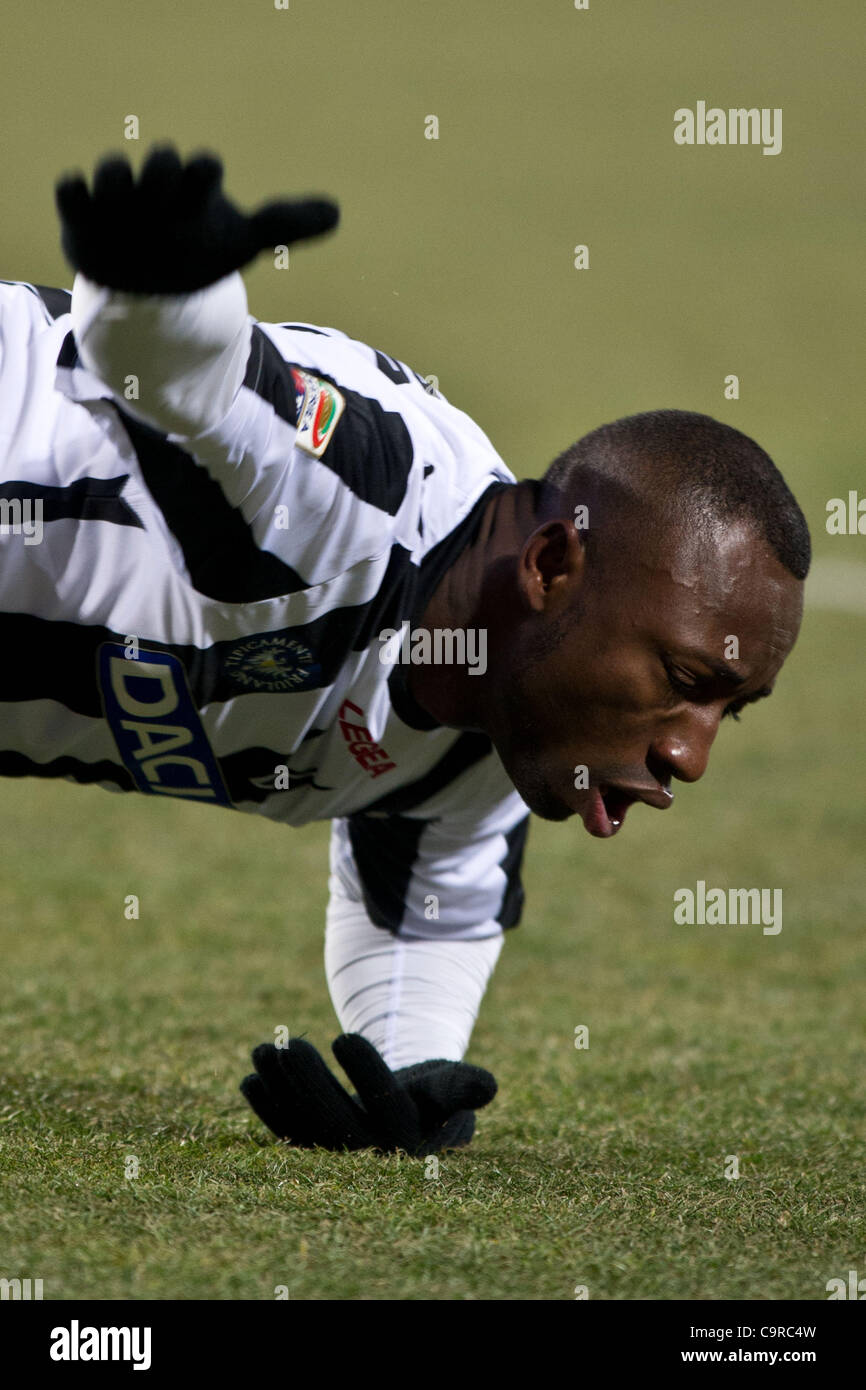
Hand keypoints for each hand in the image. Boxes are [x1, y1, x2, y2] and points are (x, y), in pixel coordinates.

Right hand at [55, 144, 338, 292]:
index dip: (206, 173)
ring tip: (127, 217)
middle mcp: (156, 190)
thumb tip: (338, 212)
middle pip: (160, 161)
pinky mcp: (83, 215)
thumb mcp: (239, 242)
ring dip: (120, 186)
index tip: (208, 188)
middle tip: (166, 208)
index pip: (204, 167)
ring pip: (112, 171)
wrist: (144, 280)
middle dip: (165, 177)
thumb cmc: (195, 250)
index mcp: (194, 192)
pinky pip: (70, 190)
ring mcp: (118, 201)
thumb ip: (285, 224)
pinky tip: (90, 212)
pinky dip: (76, 195)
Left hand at [240, 1034, 496, 1155]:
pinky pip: (286, 1134)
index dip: (363, 1071)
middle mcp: (370, 1160)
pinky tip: (251, 1078)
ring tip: (263, 1049)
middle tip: (290, 1043)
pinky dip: (266, 1109)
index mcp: (409, 1142)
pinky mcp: (312, 1156)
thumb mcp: (447, 1085)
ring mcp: (336, 1161)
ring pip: (303, 1125)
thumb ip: (462, 1085)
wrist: (405, 1119)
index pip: (385, 1105)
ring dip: (279, 1090)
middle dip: (308, 1081)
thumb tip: (489, 1087)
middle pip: (335, 1120)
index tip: (343, 1033)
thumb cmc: (429, 1095)